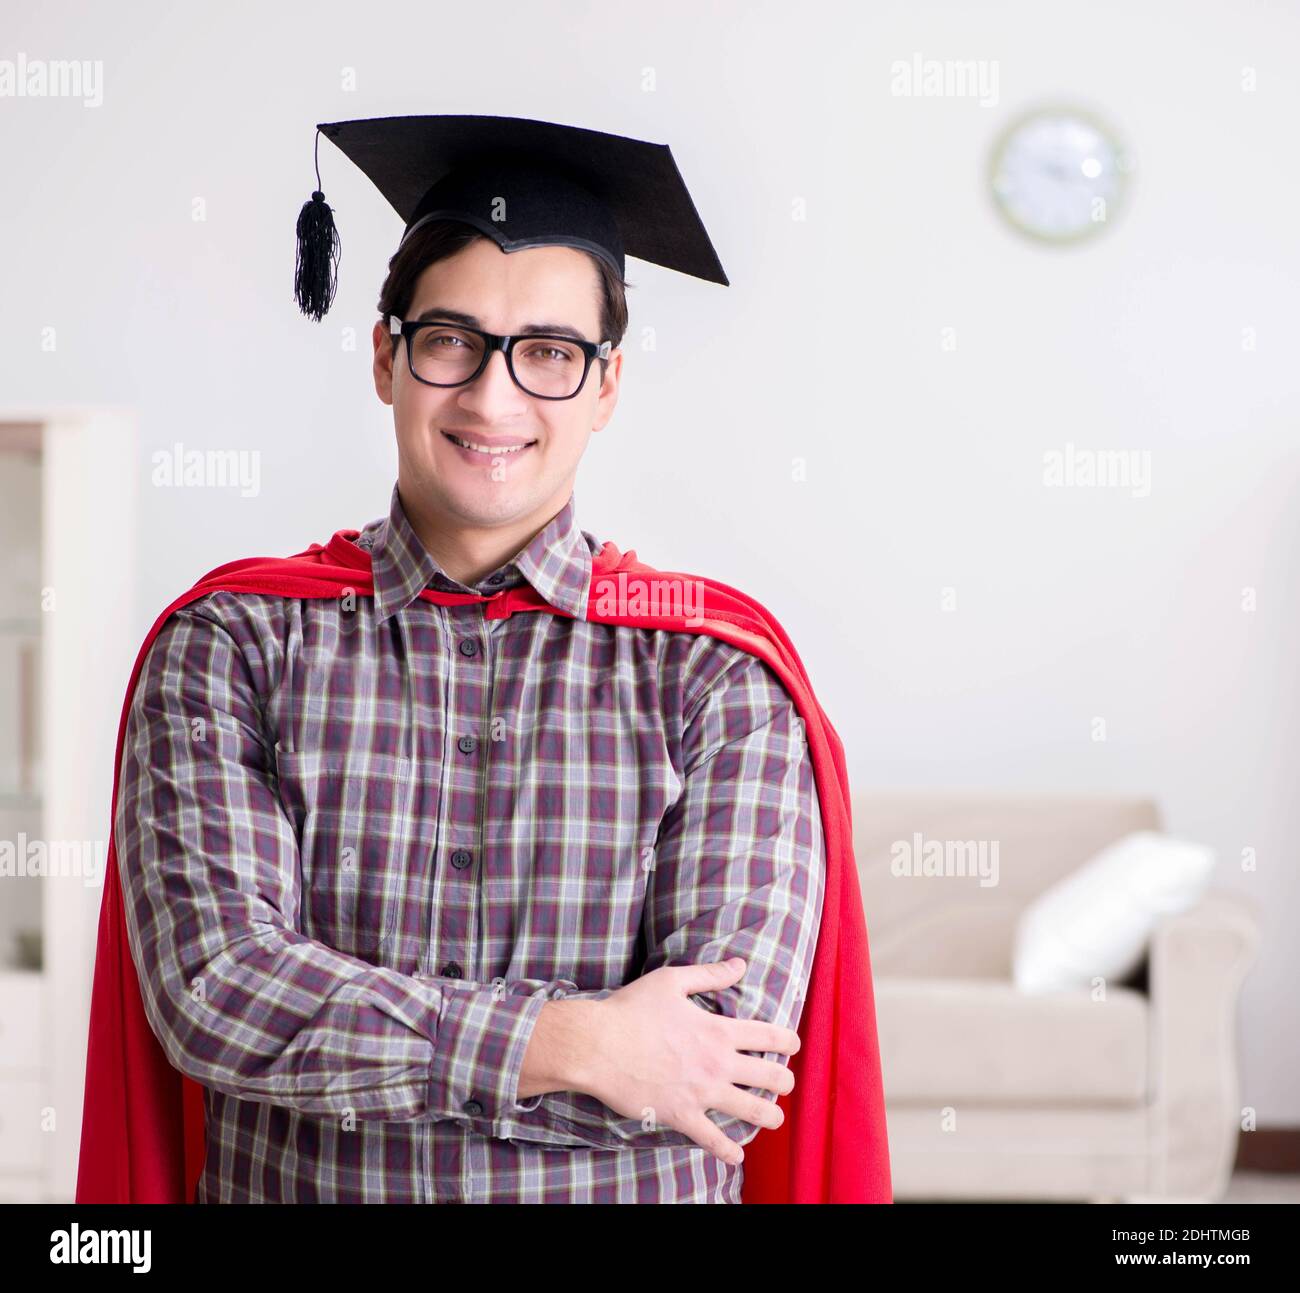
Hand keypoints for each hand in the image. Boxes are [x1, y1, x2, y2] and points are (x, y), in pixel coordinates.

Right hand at [577, 956, 799, 1164]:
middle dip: (785, 1081)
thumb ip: (710, 975)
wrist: (597, 1044)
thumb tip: (740, 965)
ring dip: (770, 1116)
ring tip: (774, 1118)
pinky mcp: (681, 1115)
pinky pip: (713, 1139)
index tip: (794, 1045)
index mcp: (718, 1030)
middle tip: (786, 1083)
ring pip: (753, 1111)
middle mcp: (718, 1063)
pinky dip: (728, 1151)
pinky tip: (737, 1156)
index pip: (768, 1036)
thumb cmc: (631, 1009)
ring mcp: (702, 1092)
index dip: (788, 1041)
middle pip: (770, 1077)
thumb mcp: (672, 981)